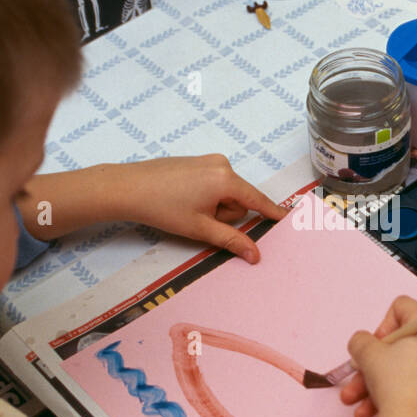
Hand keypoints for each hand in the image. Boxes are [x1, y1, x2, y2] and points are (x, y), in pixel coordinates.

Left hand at [19, 156, 285, 260]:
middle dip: (225, 214)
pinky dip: (205, 196)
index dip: (272, 212)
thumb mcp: (200, 229)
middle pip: (239, 199)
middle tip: (199, 220)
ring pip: (225, 193)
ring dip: (213, 206)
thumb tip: (256, 255)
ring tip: (187, 209)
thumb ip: (232, 240)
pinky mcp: (197, 161)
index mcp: (227, 179)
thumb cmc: (164, 208)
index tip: (289, 218)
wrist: (127, 187)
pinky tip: (183, 200)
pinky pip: (213, 183)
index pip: (257, 200)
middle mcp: (222, 164)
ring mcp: (209, 160)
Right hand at [340, 295, 416, 416]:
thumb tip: (362, 344)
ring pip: (399, 372)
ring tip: (351, 400)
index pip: (404, 308)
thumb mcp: (369, 353)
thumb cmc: (399, 383)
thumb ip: (361, 341)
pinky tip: (366, 413)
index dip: (382, 324)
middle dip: (370, 362)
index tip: (374, 345)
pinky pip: (407, 390)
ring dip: (370, 384)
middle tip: (356, 373)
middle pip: (399, 345)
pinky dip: (385, 398)